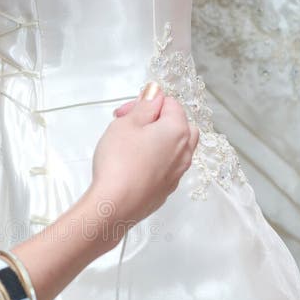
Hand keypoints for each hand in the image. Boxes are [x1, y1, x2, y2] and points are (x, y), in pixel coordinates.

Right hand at [90, 84, 198, 232]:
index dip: (145, 103)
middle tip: (130, 125)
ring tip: (131, 145)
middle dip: (157, 121)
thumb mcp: (127, 123)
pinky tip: (134, 166)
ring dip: (157, 141)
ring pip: (175, 148)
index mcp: (178, 130)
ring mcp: (177, 173)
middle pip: (179, 125)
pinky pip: (167, 167)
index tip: (124, 112)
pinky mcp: (166, 190)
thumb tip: (156, 95)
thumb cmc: (119, 162)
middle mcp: (184, 152)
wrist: (115, 205)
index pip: (170, 104)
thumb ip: (145, 106)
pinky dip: (155, 161)